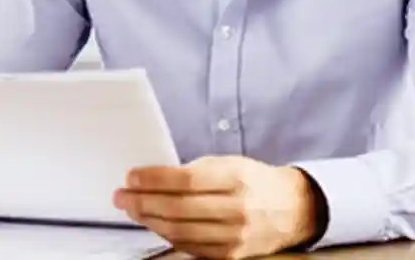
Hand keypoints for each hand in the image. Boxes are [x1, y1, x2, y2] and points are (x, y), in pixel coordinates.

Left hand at [113, 156, 320, 259]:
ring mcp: (235, 236)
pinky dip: (167, 236)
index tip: (131, 177)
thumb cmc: (254, 181)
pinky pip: (190, 248)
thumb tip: (151, 178)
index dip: (154, 180)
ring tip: (132, 209)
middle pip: (178, 208)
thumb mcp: (230, 163)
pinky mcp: (231, 255)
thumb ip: (195, 171)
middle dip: (143, 202)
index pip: (186, 180)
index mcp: (236, 177)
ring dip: (149, 220)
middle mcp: (237, 208)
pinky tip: (154, 224)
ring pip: (181, 231)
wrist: (293, 209)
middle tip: (121, 195)